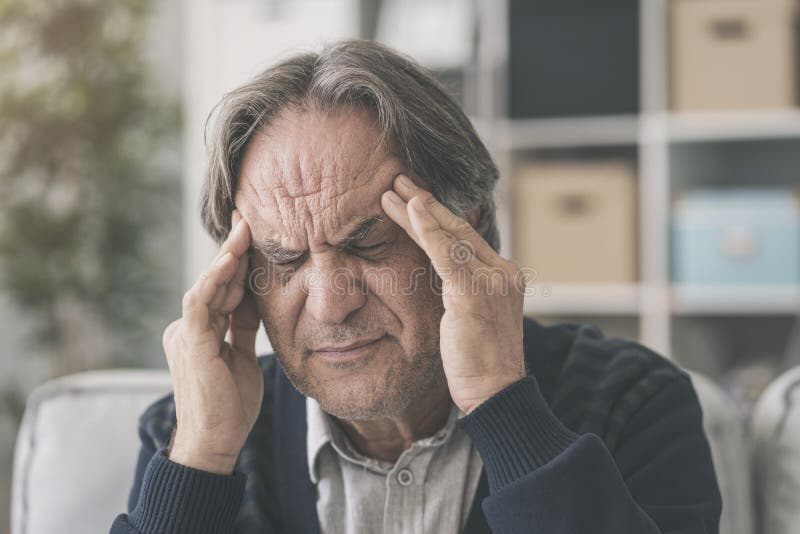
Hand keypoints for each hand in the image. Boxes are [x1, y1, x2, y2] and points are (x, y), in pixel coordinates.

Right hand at [162, 209, 262, 473]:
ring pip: (207, 286)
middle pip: (215, 283)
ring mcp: (185, 333)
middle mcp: (188, 328)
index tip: (251, 233)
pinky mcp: (190, 342)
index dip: (236, 263)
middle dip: (232, 250)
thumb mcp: (243, 356)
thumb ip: (244, 327)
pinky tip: (230, 259)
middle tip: (247, 217)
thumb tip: (255, 300)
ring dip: (226, 258)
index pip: (222, 290)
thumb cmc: (231, 404)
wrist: (216, 440)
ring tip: (244, 230)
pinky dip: (215, 280)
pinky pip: (201, 303)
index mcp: (200, 331)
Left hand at [381, 175, 527, 414]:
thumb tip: (437, 277)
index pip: (465, 238)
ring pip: (449, 234)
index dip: (437, 216)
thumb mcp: (469, 319)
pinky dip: (428, 228)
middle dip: (425, 203)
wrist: (495, 392)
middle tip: (398, 180)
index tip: (413, 199)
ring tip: (392, 188)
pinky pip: (447, 252)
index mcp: (503, 276)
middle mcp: (502, 271)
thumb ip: (458, 292)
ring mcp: (492, 279)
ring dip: (418, 208)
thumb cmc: (478, 363)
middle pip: (457, 228)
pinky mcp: (476, 291)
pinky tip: (410, 208)